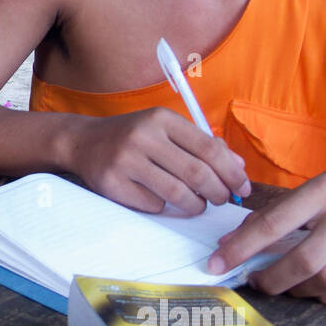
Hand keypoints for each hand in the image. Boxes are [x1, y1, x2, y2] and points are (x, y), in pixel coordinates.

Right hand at [69, 107, 250, 213]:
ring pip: (177, 193)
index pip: (209, 148)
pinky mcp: (113, 183)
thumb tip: (238, 166)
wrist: (83, 142)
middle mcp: (143, 136)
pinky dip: (166, 207)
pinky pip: (153, 204)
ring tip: (199, 205)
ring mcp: (125, 160)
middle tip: (222, 200)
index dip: (232, 172)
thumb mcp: (165, 130)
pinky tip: (165, 201)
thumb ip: (201, 144)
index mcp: (162, 118)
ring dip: (196, 204)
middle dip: (218, 192)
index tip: (242, 188)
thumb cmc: (133, 137)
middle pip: (197, 173)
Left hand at [208, 157, 325, 302]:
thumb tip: (227, 245)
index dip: (241, 248)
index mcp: (323, 190)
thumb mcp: (309, 188)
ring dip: (298, 289)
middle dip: (271, 279)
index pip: (274, 223)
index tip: (216, 264)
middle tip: (257, 281)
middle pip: (304, 260)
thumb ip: (270, 215)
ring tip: (287, 283)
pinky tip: (316, 287)